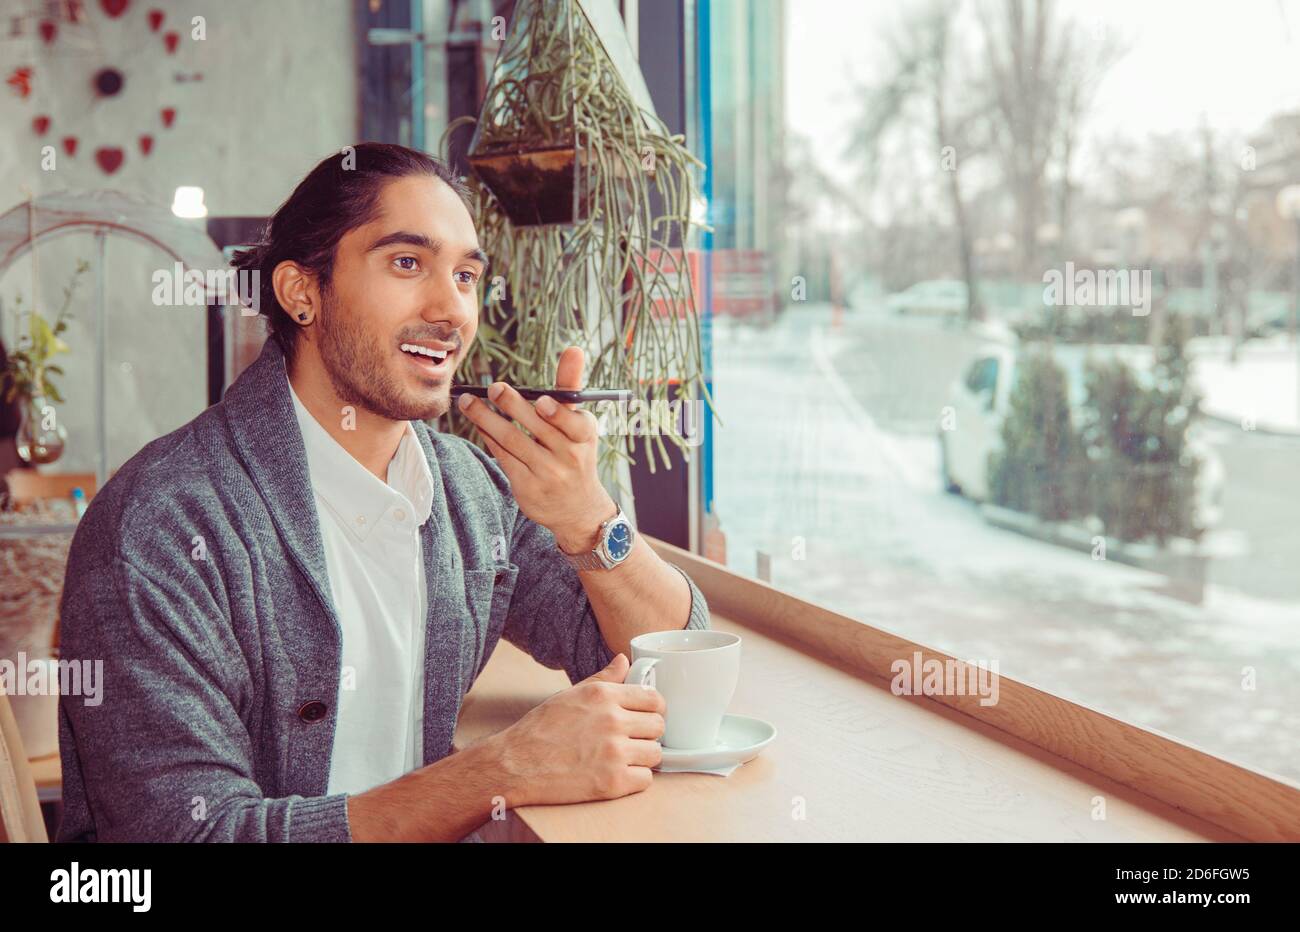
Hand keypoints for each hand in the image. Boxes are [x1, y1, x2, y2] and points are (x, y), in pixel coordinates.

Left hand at [456, 345, 615, 551]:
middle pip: (537, 427)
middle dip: (514, 406)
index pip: (574, 422)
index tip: (543, 402)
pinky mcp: (527, 486)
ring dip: (487, 418)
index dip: (558, 414)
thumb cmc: (574, 452)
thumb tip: (574, 349)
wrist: (577, 507)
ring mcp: (547, 473)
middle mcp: (568, 456)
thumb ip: (571, 386)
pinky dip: (488, 437)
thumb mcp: (580, 423)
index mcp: (584, 435)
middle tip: (494, 387)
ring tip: (467, 401)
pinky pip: (504, 456)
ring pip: (513, 440)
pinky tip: (477, 422)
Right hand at [491, 653, 665, 806]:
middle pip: (659, 726)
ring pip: (656, 753)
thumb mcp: (571, 694)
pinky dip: (634, 779)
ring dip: (643, 757)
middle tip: (632, 740)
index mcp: (604, 696)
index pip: (654, 698)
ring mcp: (614, 753)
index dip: (653, 709)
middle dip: (648, 733)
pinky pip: (646, 779)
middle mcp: (613, 721)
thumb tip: (624, 661)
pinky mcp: (612, 783)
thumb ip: (603, 678)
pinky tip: (617, 774)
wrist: (514, 765)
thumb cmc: (539, 730)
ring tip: (623, 758)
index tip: (645, 717)